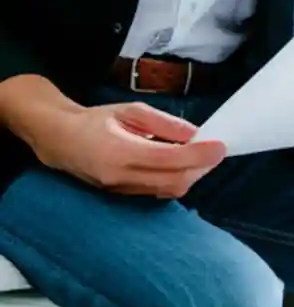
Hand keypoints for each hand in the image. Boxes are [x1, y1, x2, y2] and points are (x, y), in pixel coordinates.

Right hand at [29, 102, 226, 197]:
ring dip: (191, 175)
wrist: (60, 139)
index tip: (220, 146)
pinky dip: (176, 180)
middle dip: (201, 167)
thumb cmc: (95, 120)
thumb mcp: (130, 111)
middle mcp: (120, 176)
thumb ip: (164, 123)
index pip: (169, 159)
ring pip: (169, 190)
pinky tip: (183, 166)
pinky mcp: (122, 195)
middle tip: (215, 151)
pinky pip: (158, 192)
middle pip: (174, 181)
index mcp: (119, 151)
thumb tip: (195, 134)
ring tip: (201, 157)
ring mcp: (120, 189)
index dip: (199, 155)